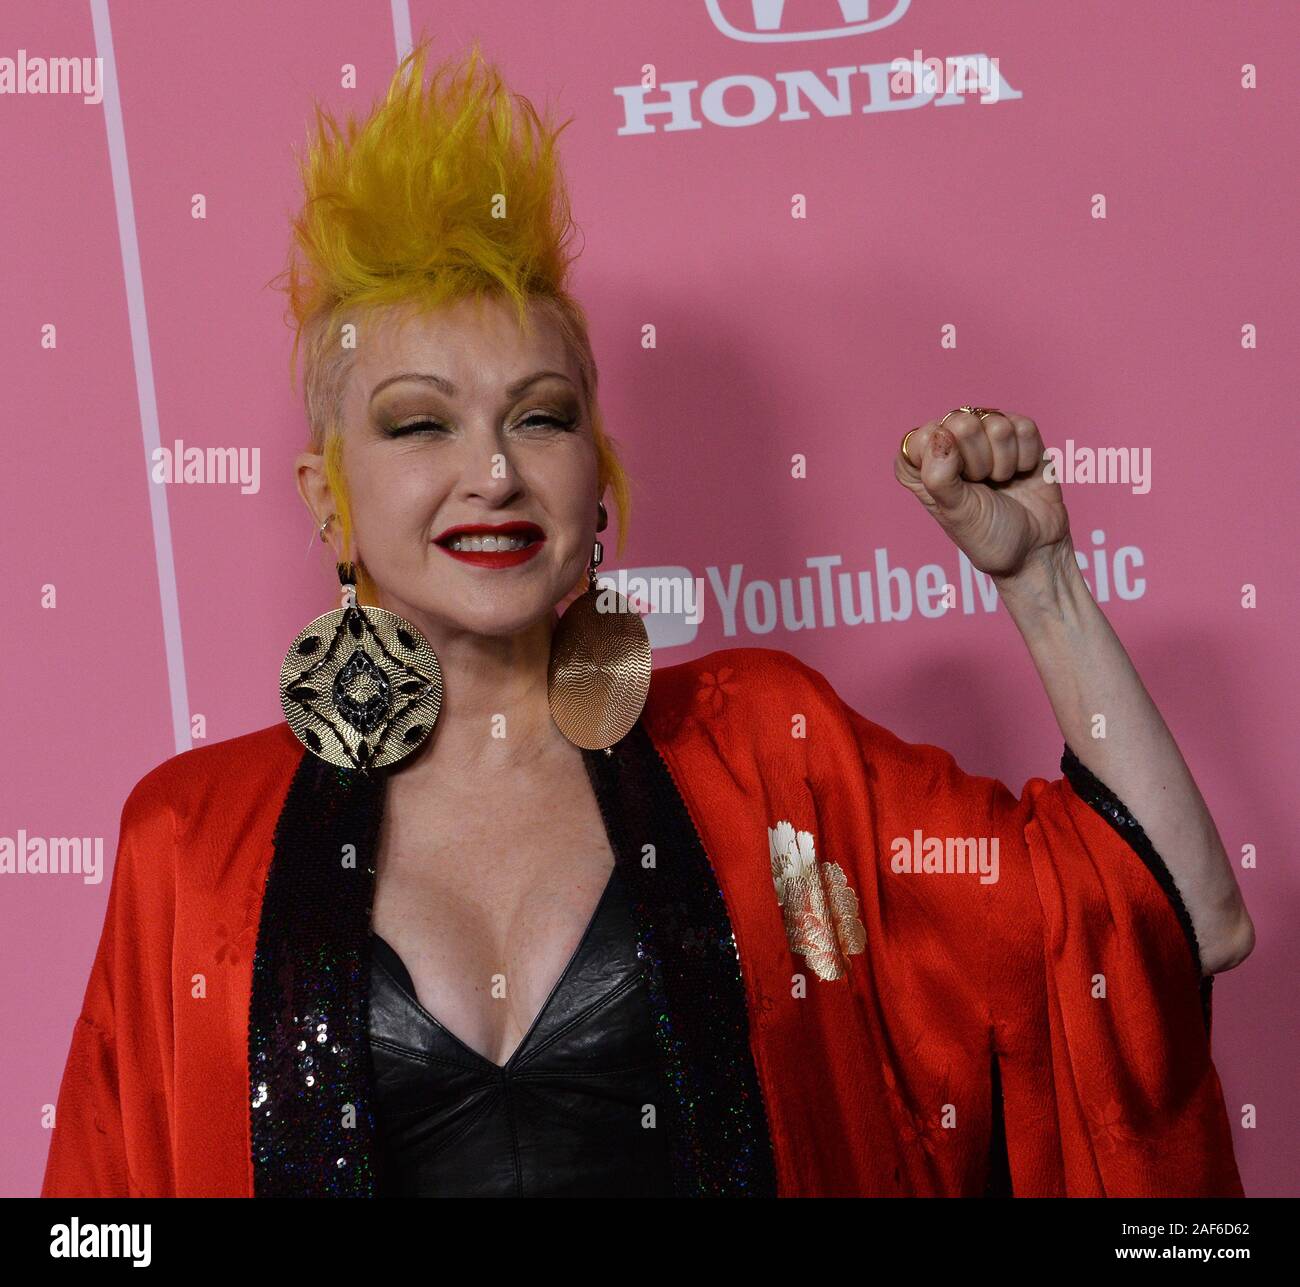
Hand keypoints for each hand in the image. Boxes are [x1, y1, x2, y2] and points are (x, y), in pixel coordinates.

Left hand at [894, 409, 1070, 579]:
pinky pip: (1024, 427)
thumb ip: (939, 477)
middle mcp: (950, 444)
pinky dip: (1026, 457)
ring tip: (1001, 482)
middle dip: (978, 461)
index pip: (923, 436)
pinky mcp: (1018, 434)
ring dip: (1003, 462)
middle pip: (961, 422)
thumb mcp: (956, 514)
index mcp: (920, 464)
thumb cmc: (987, 535)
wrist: (1035, 549)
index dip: (944, 460)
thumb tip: (941, 435)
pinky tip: (1021, 473)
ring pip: (996, 423)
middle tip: (981, 485)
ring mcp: (985, 436)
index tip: (957, 486)